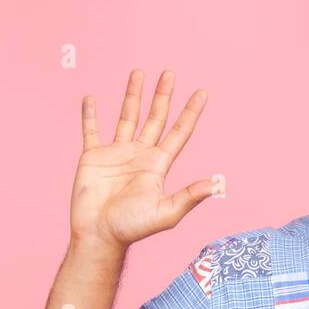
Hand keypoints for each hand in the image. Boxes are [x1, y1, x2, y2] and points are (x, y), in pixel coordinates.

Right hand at [68, 68, 216, 248]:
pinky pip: (91, 130)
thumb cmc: (132, 228)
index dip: (190, 113)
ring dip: (133, 95)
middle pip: (155, 118)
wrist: (99, 236)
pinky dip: (90, 115)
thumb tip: (219, 185)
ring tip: (138, 72)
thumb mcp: (167, 212)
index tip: (203, 92)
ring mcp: (116, 154)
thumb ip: (190, 196)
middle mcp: (140, 155)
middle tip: (170, 73)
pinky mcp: (92, 157)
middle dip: (163, 96)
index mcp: (158, 165)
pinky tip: (91, 98)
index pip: (179, 133)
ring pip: (127, 117)